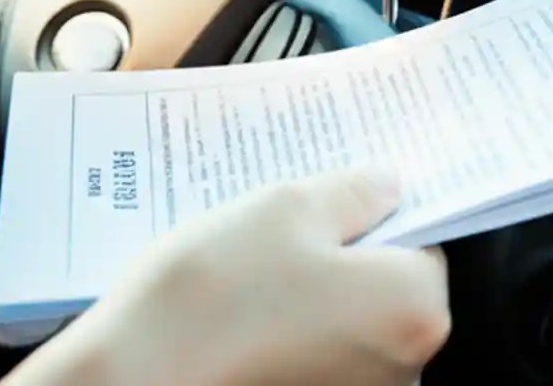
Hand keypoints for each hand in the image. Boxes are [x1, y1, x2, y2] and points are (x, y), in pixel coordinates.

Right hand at [3, 169, 450, 385]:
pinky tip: (239, 316)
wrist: (130, 381)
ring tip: (247, 274)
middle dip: (342, 257)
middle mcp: (404, 368)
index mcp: (414, 308)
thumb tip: (388, 187)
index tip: (334, 201)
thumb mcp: (287, 208)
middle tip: (280, 232)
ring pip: (346, 325)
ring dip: (311, 299)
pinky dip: (287, 337)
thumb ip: (355, 193)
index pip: (422, 241)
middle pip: (387, 288)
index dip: (375, 214)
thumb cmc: (214, 294)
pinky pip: (314, 358)